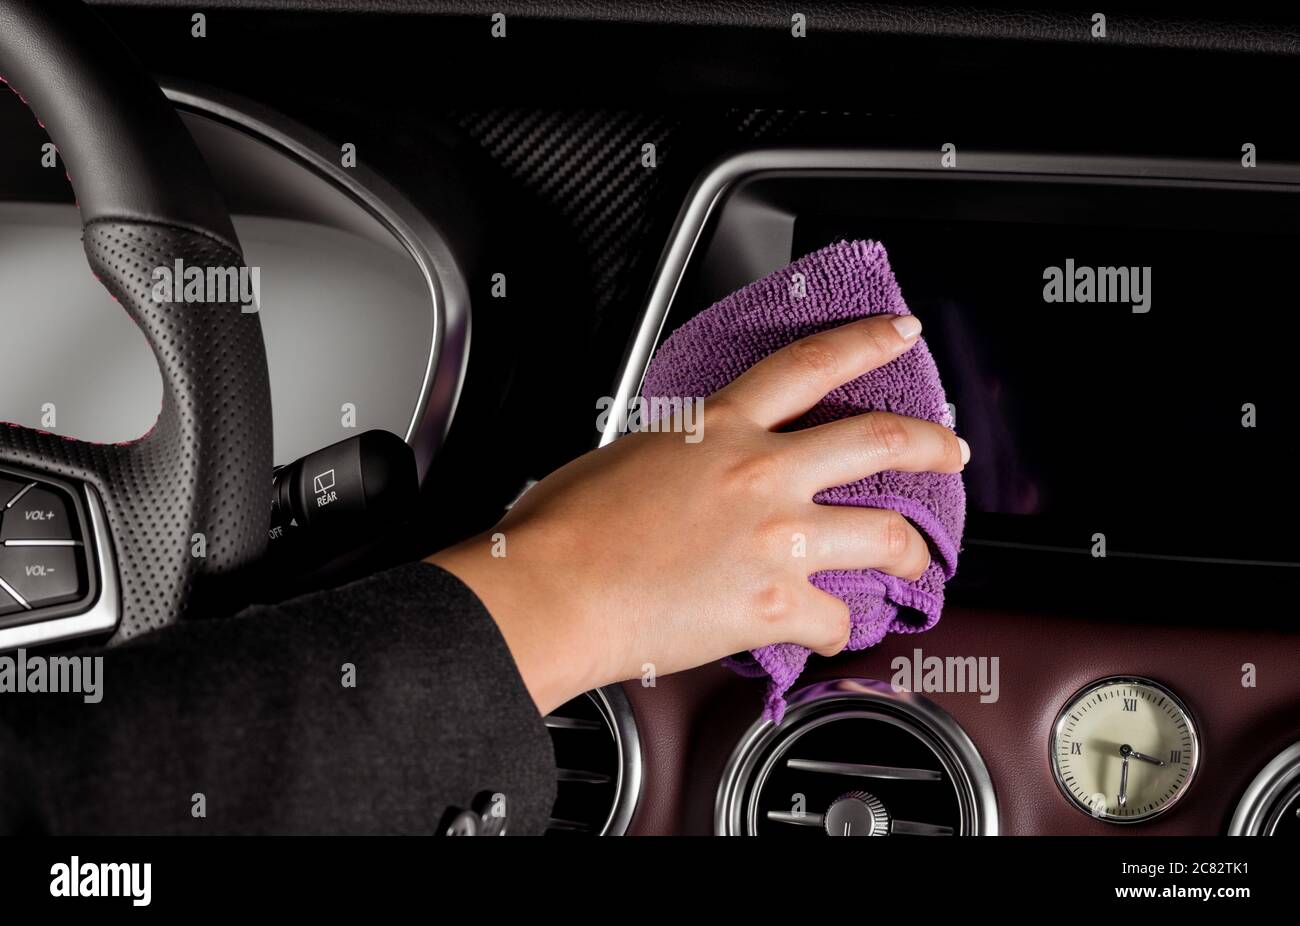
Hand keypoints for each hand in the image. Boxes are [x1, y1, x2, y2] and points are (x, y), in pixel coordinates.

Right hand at [429, 314, 968, 713]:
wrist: (554, 592)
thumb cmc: (566, 529)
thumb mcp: (627, 454)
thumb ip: (685, 452)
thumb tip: (699, 465)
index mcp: (719, 428)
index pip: (811, 365)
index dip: (867, 342)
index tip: (900, 333)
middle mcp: (762, 473)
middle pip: (880, 441)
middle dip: (932, 445)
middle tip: (951, 452)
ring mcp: (777, 538)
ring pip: (886, 534)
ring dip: (913, 551)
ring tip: (918, 561)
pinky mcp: (775, 603)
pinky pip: (837, 618)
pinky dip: (840, 629)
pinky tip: (832, 631)